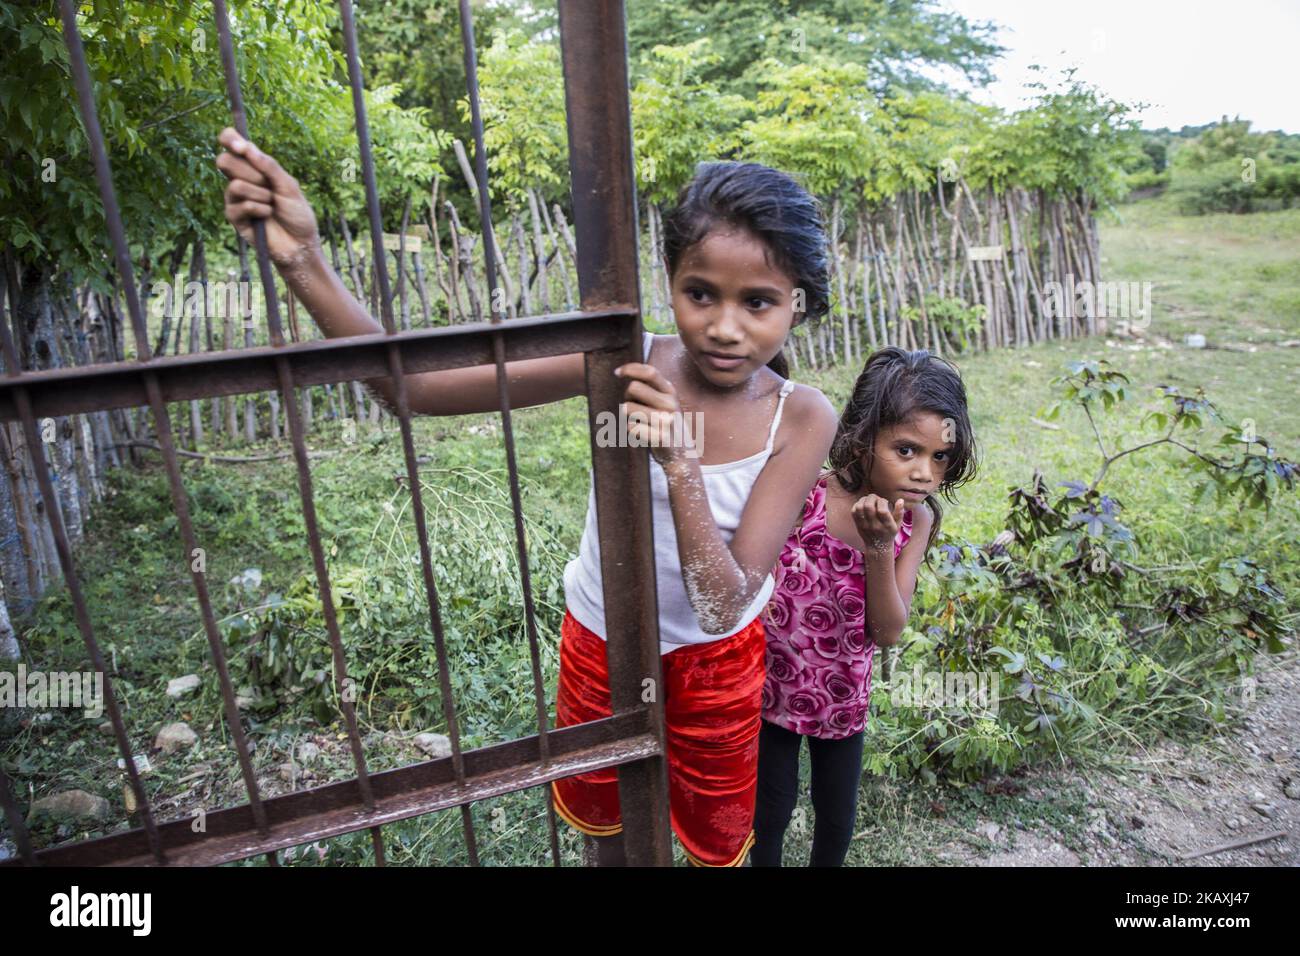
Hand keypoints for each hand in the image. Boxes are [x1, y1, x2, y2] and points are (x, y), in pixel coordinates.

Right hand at [216, 128, 319, 264]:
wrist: (300, 243)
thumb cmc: (297, 213)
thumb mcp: (289, 186)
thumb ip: (269, 166)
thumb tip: (247, 147)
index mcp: (254, 167)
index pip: (231, 143)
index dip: (229, 139)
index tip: (239, 146)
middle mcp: (240, 179)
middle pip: (225, 161)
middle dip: (252, 173)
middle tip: (268, 185)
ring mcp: (235, 198)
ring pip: (235, 185)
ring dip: (260, 195)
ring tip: (272, 204)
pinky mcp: (234, 217)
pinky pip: (242, 205)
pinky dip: (260, 209)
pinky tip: (267, 216)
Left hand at [614, 362, 694, 464]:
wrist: (681, 453)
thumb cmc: (665, 423)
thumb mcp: (664, 401)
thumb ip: (650, 386)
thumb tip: (621, 372)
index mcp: (670, 391)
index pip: (650, 372)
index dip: (630, 369)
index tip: (617, 372)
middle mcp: (670, 404)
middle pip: (633, 387)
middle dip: (626, 395)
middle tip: (632, 406)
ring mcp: (666, 421)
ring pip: (627, 407)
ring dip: (626, 415)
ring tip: (638, 421)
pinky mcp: (660, 437)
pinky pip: (630, 427)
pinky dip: (630, 429)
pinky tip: (640, 433)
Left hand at [851, 494, 904, 555]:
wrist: (877, 547)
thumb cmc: (889, 533)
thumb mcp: (898, 524)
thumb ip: (899, 512)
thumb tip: (900, 500)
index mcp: (886, 525)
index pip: (882, 511)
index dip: (883, 501)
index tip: (885, 501)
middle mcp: (874, 525)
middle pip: (868, 506)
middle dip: (872, 497)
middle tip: (876, 498)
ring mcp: (864, 525)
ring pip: (859, 507)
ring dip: (864, 499)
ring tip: (870, 500)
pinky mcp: (858, 524)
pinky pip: (854, 511)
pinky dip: (858, 504)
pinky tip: (864, 504)